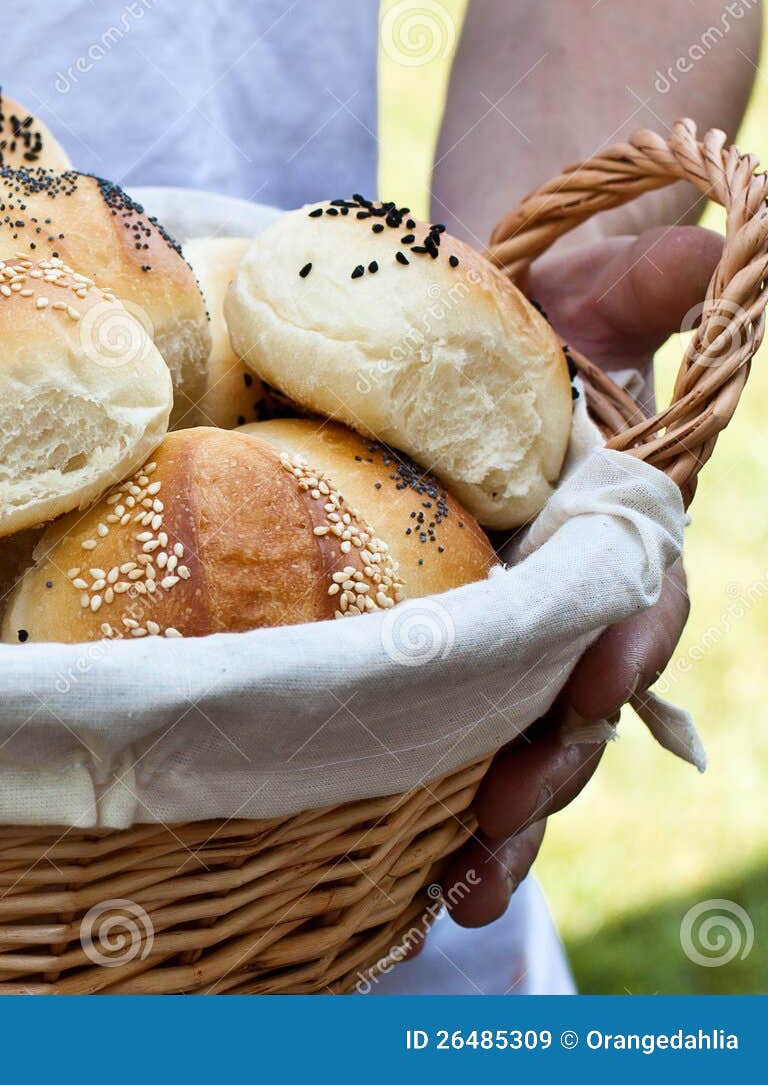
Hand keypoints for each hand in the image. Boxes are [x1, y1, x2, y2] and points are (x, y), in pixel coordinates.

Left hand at [440, 226, 709, 925]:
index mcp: (616, 523)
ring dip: (495, 817)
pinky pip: (447, 726)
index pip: (640, 593)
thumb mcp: (587, 287)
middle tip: (500, 826)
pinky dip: (433, 793)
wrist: (470, 338)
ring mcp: (510, 626)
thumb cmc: (533, 312)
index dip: (629, 638)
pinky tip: (403, 868)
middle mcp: (571, 590)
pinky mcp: (447, 644)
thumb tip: (726, 235)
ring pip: (518, 735)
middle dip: (550, 762)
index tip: (602, 678)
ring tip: (455, 894)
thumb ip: (646, 285)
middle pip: (578, 695)